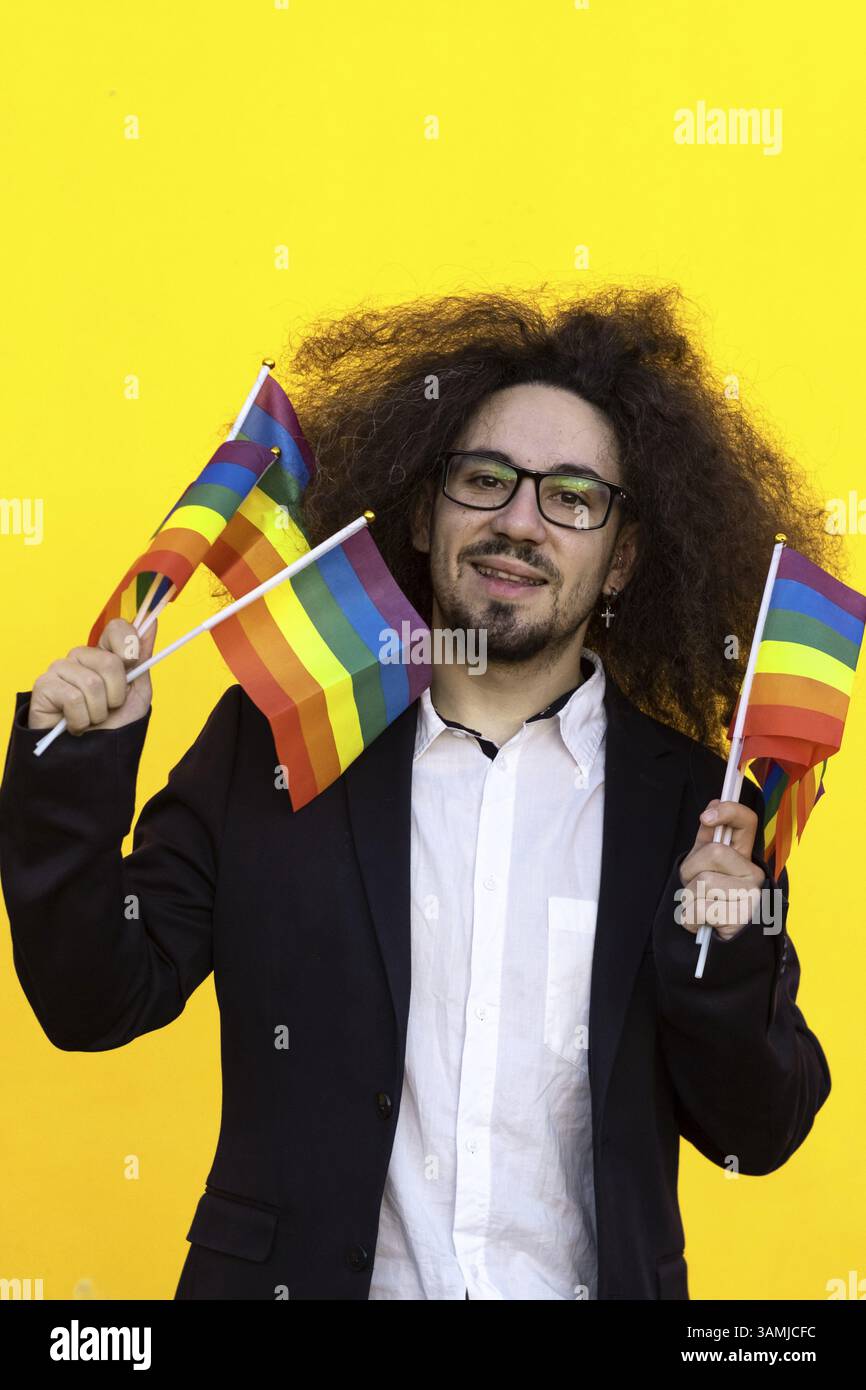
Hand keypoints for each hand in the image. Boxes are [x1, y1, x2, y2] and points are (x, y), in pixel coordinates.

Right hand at [27, 618, 157, 734]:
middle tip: (108, 708)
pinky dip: (81, 719)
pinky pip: (73, 697)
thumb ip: (143, 658)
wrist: (90, 755)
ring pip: (92, 683)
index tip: (132, 665)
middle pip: (109, 662)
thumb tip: (152, 621)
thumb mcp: (137, 692)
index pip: (117, 628)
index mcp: (105, 654)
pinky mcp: (44, 686)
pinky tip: (75, 725)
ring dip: (98, 711)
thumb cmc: (113, 724)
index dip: (129, 645)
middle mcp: (81, 656)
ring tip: (91, 719)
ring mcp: (60, 669)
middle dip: (117, 694)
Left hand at [677, 799, 765, 940]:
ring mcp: (751, 895)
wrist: (722, 944)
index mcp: (743, 855)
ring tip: (699, 909)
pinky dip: (690, 919)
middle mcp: (753, 872)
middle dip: (690, 871)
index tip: (706, 816)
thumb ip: (708, 840)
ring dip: (688, 899)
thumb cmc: (712, 901)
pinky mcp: (742, 918)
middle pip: (712, 853)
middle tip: (694, 887)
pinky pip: (700, 910)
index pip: (746, 822)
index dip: (729, 811)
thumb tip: (712, 806)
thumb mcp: (706, 868)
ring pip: (702, 883)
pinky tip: (700, 924)